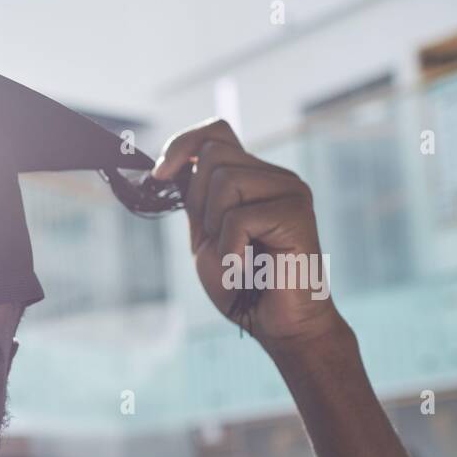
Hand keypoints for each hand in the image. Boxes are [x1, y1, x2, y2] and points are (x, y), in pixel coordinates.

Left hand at [151, 118, 345, 352]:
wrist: (276, 324)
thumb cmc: (242, 285)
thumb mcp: (207, 235)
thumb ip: (195, 200)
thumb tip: (171, 166)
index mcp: (252, 178)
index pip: (216, 132)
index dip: (183, 144)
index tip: (159, 175)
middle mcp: (274, 177)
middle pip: (214, 155)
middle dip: (199, 202)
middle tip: (220, 242)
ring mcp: (290, 190)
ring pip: (224, 181)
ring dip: (216, 228)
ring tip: (237, 256)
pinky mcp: (297, 212)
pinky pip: (238, 217)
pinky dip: (229, 250)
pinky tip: (244, 269)